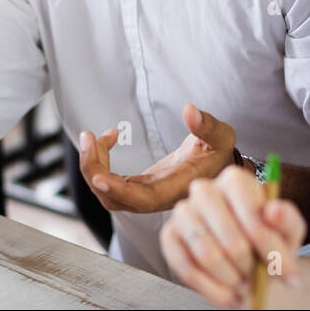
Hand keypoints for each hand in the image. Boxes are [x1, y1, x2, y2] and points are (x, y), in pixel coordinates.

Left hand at [77, 103, 235, 213]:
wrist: (216, 166)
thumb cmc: (219, 154)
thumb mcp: (221, 137)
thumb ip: (207, 125)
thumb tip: (190, 110)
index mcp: (174, 189)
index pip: (142, 200)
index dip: (118, 192)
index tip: (99, 177)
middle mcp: (155, 198)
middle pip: (114, 198)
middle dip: (94, 170)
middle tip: (88, 138)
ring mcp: (143, 194)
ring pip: (107, 191)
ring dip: (93, 164)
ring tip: (93, 136)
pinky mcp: (136, 186)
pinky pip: (110, 180)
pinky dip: (101, 160)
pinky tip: (110, 137)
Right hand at [160, 165, 306, 308]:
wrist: (248, 259)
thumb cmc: (267, 239)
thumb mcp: (287, 231)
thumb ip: (287, 221)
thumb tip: (274, 210)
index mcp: (235, 180)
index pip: (250, 211)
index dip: (268, 245)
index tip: (285, 271)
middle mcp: (204, 190)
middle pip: (228, 235)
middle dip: (248, 265)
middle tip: (257, 277)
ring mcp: (183, 212)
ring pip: (206, 254)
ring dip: (231, 278)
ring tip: (244, 285)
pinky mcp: (169, 236)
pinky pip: (186, 268)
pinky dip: (212, 290)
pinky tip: (229, 296)